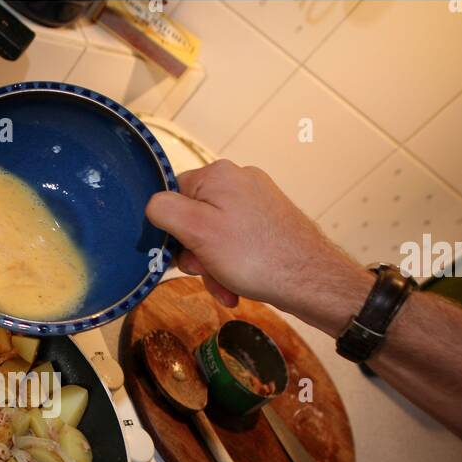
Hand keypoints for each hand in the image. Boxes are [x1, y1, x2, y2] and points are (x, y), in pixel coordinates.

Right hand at [146, 160, 363, 317]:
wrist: (310, 280)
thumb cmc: (255, 257)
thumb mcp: (197, 231)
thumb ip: (164, 210)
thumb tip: (151, 204)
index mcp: (218, 174)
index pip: (172, 196)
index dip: (170, 230)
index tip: (180, 255)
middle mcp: (239, 180)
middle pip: (193, 218)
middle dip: (195, 254)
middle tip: (207, 274)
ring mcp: (256, 201)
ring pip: (214, 235)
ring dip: (212, 266)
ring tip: (226, 286)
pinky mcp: (269, 221)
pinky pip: (236, 242)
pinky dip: (231, 265)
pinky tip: (237, 286)